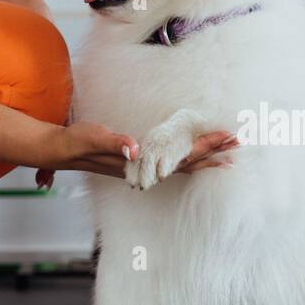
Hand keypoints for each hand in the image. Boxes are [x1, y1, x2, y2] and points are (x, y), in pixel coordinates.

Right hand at [35, 125, 239, 187]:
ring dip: (207, 157)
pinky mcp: (143, 162)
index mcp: (144, 159)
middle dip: (215, 152)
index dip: (204, 147)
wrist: (64, 151)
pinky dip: (189, 158)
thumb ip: (115, 143)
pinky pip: (173, 161)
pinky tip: (198, 158)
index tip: (225, 140)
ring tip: (229, 153)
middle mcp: (149, 166)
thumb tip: (135, 150)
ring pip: (184, 163)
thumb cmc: (79, 143)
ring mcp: (146, 166)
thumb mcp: (95, 138)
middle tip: (239, 143)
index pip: (182, 155)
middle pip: (190, 160)